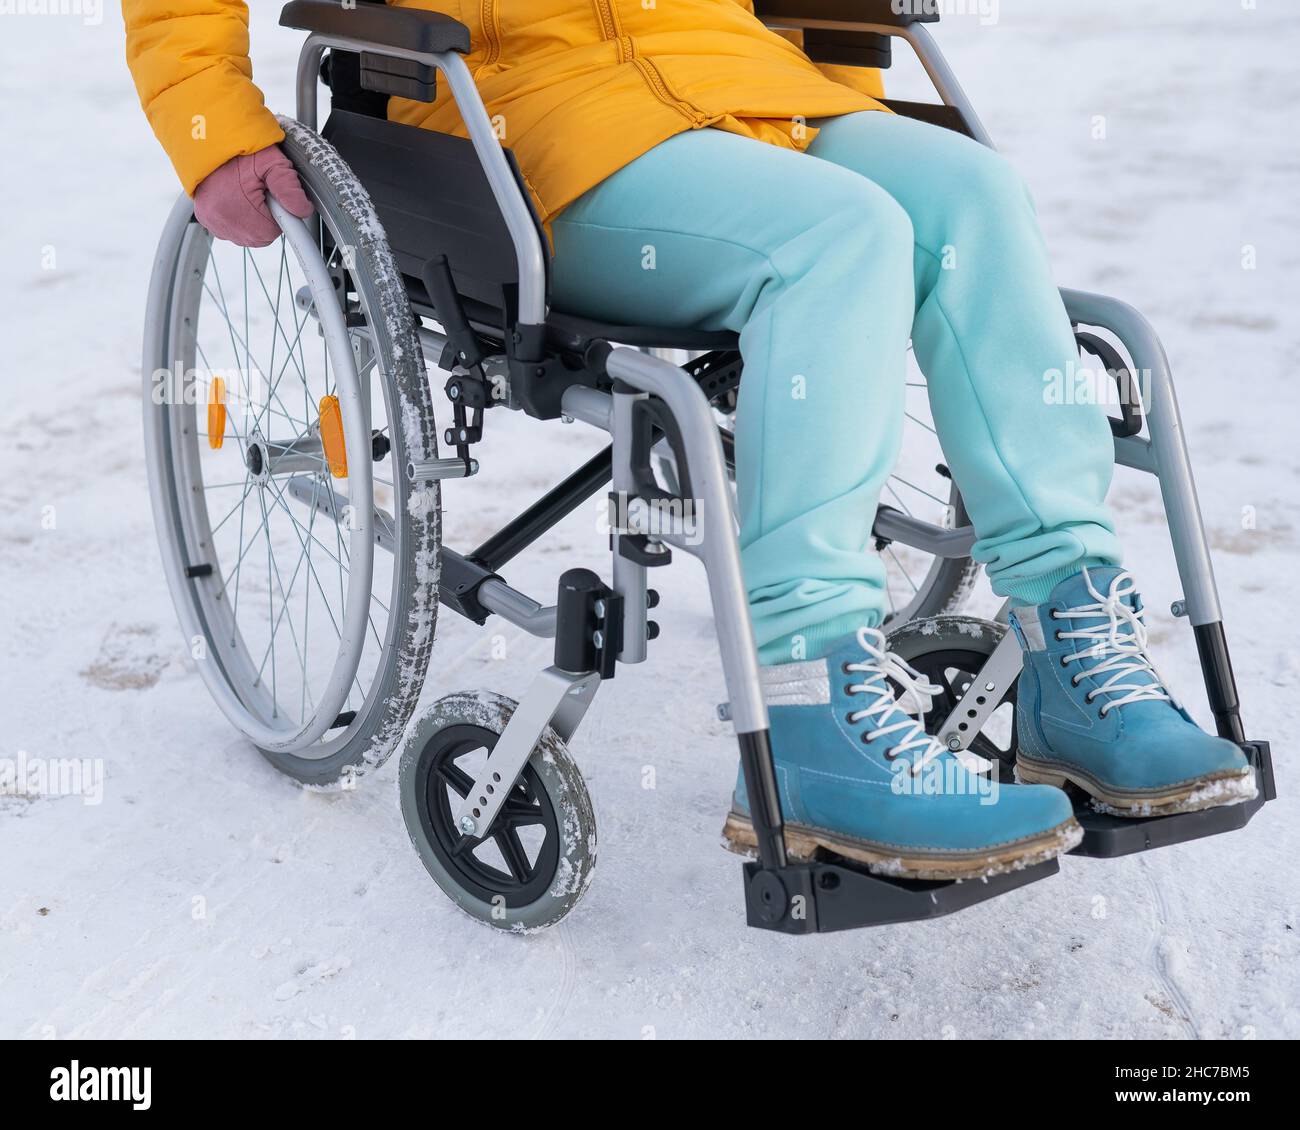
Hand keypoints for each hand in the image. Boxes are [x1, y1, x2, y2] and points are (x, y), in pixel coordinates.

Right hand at [193, 145, 314, 247]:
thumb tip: (303, 209)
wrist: (206, 137)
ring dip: (251, 215)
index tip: (272, 193)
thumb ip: (289, 187)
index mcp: (245, 218)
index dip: (279, 210)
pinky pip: (229, 226)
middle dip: (265, 213)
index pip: (276, 230)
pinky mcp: (206, 220)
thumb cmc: (238, 150)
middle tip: (258, 187)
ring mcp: (215, 224)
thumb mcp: (270, 162)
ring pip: (246, 231)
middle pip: (261, 233)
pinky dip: (235, 214)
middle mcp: (227, 226)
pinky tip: (234, 195)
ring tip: (244, 188)